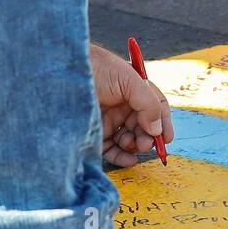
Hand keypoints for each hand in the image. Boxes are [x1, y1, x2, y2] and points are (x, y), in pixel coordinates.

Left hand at [89, 43, 173, 167]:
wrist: (61, 72)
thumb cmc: (98, 68)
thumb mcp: (129, 80)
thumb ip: (147, 103)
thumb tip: (157, 129)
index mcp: (135, 91)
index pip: (155, 108)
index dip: (163, 123)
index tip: (166, 139)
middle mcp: (123, 106)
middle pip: (144, 127)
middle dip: (148, 137)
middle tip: (145, 144)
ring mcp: (109, 121)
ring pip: (128, 140)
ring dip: (135, 146)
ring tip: (134, 146)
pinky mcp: (93, 134)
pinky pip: (111, 149)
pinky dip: (121, 157)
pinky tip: (128, 160)